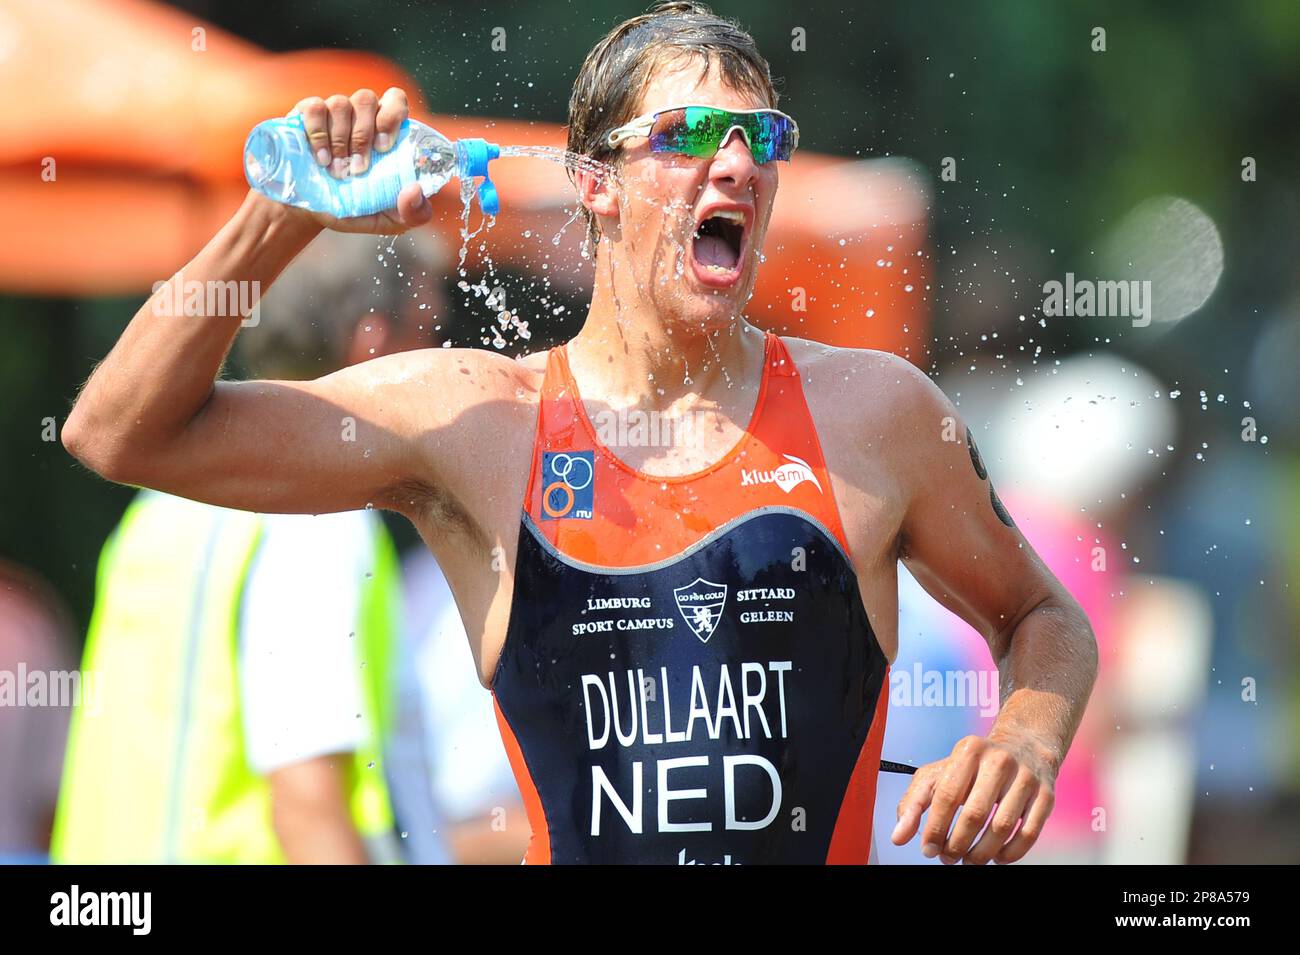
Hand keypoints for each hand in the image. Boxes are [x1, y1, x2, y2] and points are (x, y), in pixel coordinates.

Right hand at [273, 86, 434, 235]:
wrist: (310, 210)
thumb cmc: (355, 207)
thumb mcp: (389, 219)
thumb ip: (414, 212)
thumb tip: (416, 189)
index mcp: (384, 130)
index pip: (395, 99)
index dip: (391, 116)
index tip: (383, 147)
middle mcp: (359, 115)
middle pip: (366, 99)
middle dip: (362, 135)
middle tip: (357, 169)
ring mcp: (332, 112)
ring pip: (340, 104)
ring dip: (339, 140)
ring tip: (336, 171)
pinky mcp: (305, 115)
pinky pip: (314, 108)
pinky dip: (317, 134)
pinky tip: (320, 159)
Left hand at [890, 733, 1056, 864]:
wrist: (1024, 746)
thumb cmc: (972, 766)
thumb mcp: (939, 773)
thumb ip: (914, 803)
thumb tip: (898, 837)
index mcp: (968, 750)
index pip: (947, 796)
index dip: (935, 828)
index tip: (929, 849)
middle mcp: (999, 760)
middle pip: (975, 815)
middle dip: (957, 844)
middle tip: (948, 858)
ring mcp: (1026, 778)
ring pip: (1001, 828)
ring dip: (981, 853)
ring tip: (968, 860)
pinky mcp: (1046, 796)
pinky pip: (1028, 834)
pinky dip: (1010, 854)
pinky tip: (996, 858)